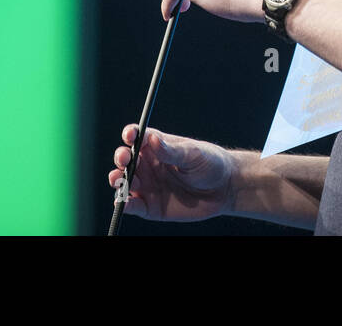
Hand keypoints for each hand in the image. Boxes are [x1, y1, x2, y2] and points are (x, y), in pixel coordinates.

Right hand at [108, 124, 238, 221]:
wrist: (224, 190)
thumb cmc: (210, 164)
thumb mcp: (193, 154)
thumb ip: (172, 151)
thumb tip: (152, 139)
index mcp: (156, 146)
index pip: (137, 136)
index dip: (130, 134)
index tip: (130, 136)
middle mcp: (147, 165)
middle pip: (125, 159)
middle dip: (121, 158)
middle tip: (125, 160)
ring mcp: (147, 185)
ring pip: (123, 182)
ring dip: (118, 180)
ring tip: (123, 181)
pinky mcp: (149, 206)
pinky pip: (132, 206)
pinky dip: (124, 205)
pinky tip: (124, 203)